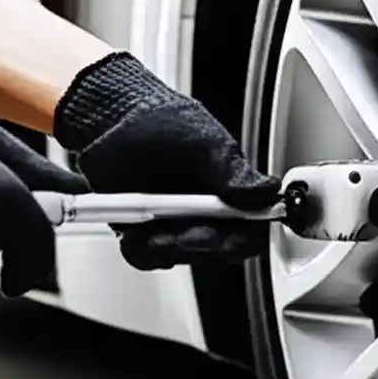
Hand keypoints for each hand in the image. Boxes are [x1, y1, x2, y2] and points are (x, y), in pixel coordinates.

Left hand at [54, 53, 279, 269]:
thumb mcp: (205, 141)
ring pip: (181, 257)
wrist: (111, 120)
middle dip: (201, 245)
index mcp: (229, 192)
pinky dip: (140, 250)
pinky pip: (147, 257)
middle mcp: (205, 213)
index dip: (242, 240)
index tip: (226, 237)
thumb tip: (266, 193)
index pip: (250, 230)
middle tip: (185, 234)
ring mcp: (174, 225)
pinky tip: (133, 232)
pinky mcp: (143, 232)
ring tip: (153, 232)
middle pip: (216, 251)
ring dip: (168, 250)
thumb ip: (234, 172)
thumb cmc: (160, 122)